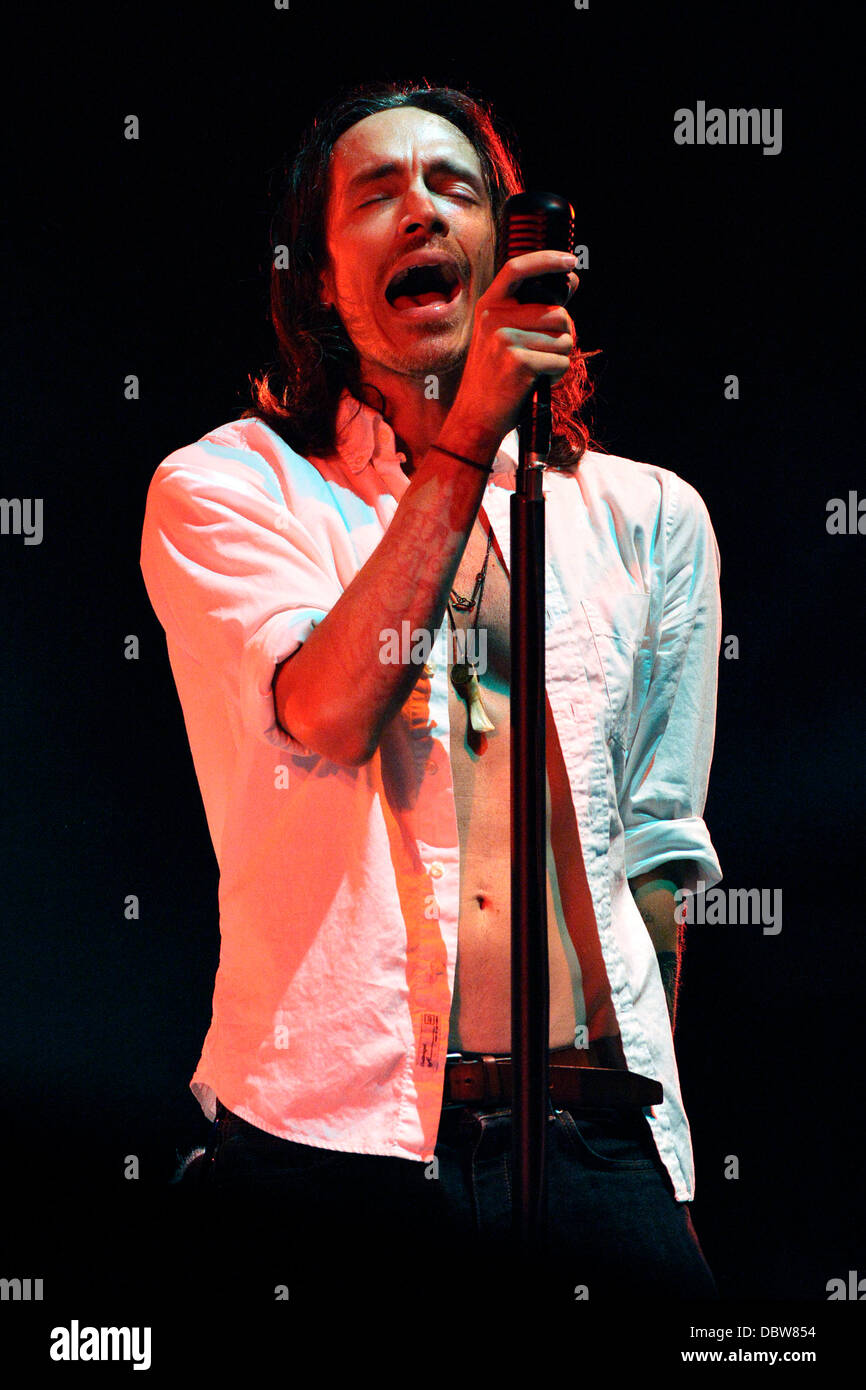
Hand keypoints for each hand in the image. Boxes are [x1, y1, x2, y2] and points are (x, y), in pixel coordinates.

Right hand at [448, 250, 578, 442]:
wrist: (475, 416)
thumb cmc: (496, 376)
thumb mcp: (505, 335)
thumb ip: (535, 308)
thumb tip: (572, 280)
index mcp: (488, 306)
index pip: (517, 268)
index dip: (547, 260)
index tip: (570, 261)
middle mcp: (493, 318)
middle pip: (557, 313)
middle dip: (562, 336)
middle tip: (541, 355)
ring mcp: (504, 339)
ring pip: (564, 339)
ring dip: (559, 357)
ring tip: (534, 369)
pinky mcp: (518, 362)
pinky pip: (561, 362)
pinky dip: (556, 376)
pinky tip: (535, 382)